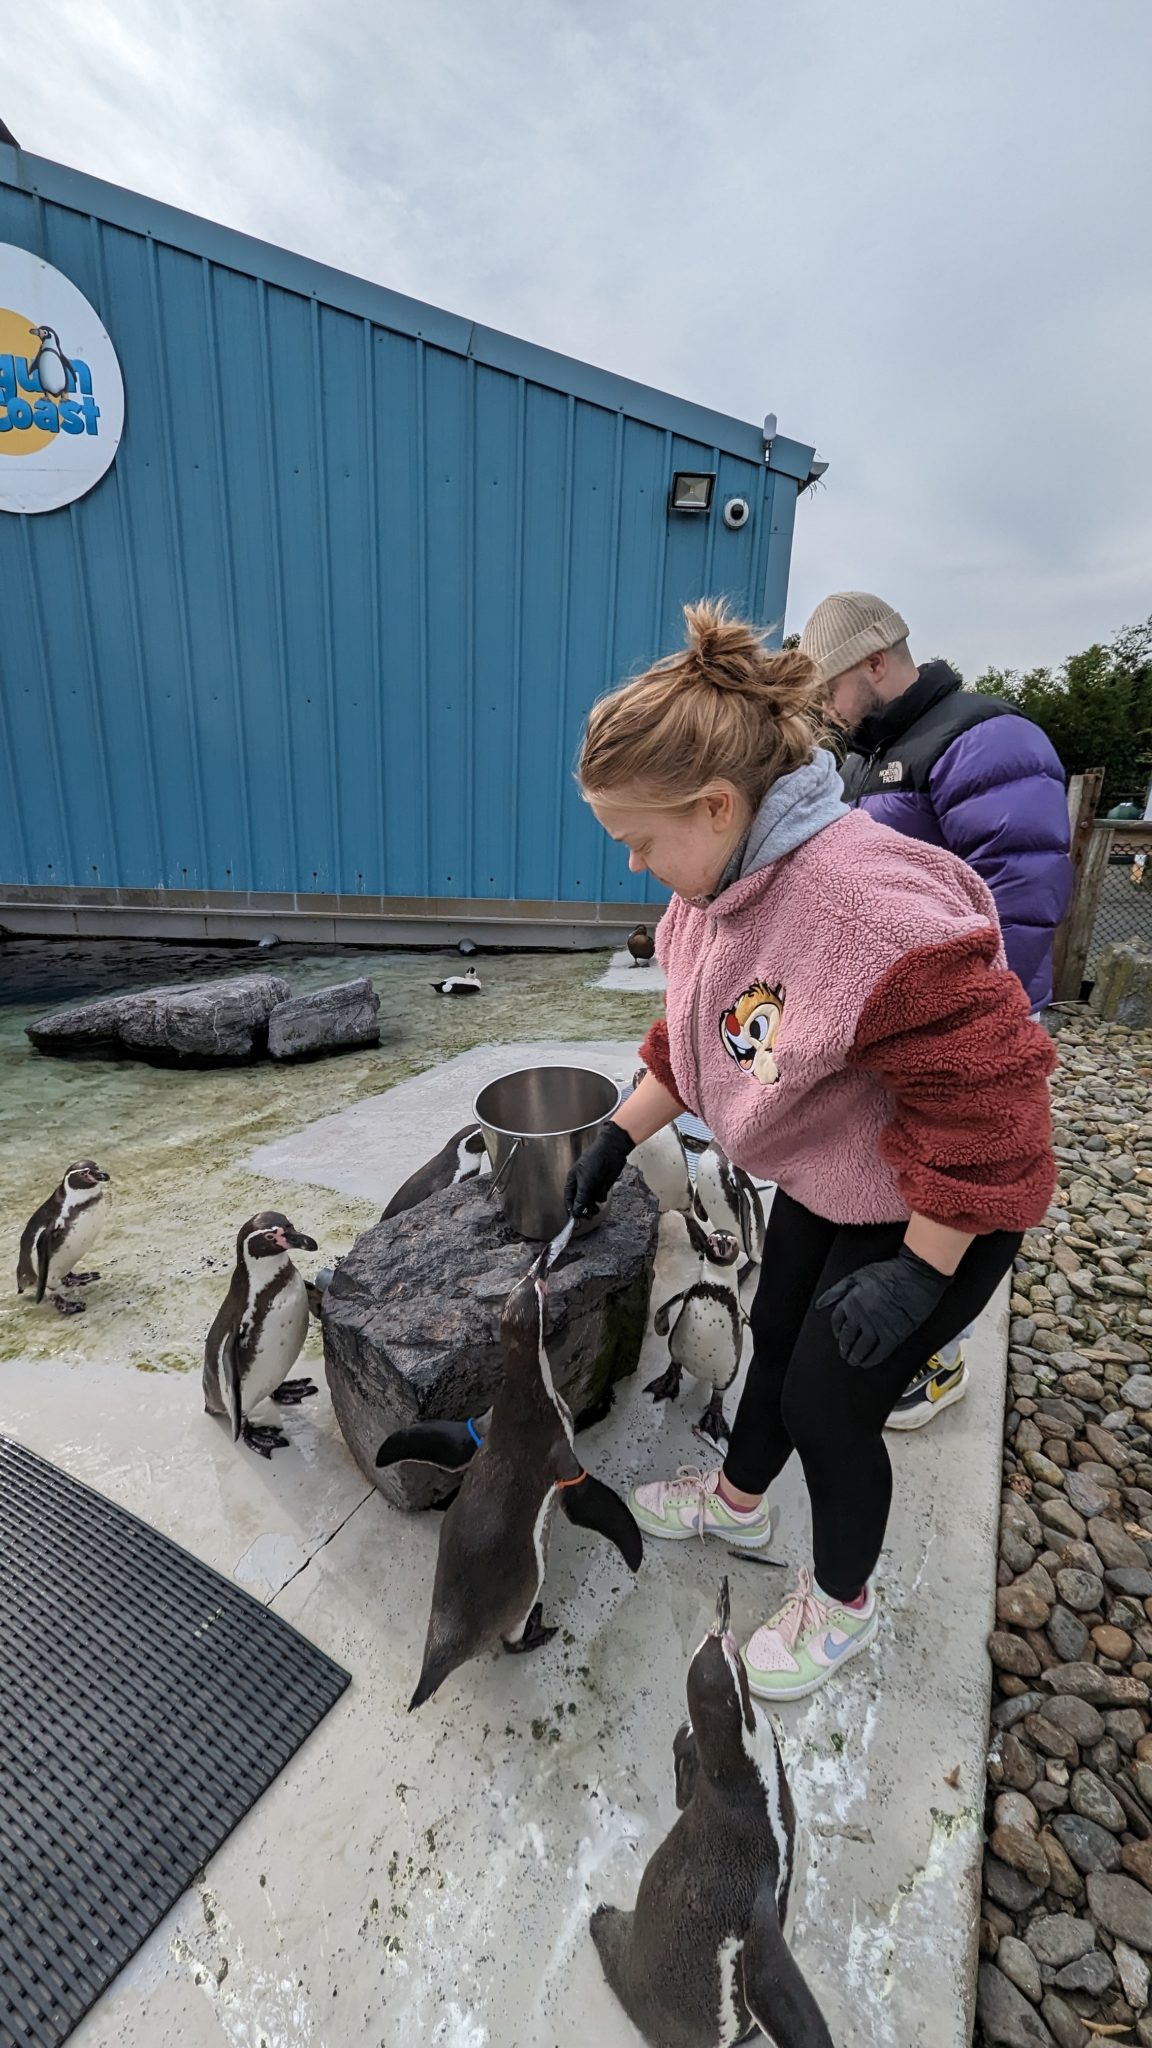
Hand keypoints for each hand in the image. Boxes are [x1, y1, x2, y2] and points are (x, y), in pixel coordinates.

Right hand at [565, 1122, 635, 1218]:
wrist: (612, 1150)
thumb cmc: (595, 1160)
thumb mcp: (586, 1181)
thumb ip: (581, 1198)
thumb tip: (576, 1212)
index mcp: (573, 1181)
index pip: (569, 1199)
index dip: (571, 1209)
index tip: (575, 1219)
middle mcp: (581, 1184)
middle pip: (580, 1202)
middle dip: (584, 1209)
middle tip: (588, 1216)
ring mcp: (592, 1185)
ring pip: (591, 1201)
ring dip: (593, 1204)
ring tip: (595, 1207)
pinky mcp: (602, 1185)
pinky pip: (600, 1196)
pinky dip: (602, 1194)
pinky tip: (603, 1187)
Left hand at [817, 1247, 948, 1369]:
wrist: (916, 1276)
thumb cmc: (890, 1272)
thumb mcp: (858, 1275)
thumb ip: (837, 1290)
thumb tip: (820, 1304)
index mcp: (851, 1302)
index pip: (837, 1321)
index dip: (837, 1329)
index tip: (838, 1334)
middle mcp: (860, 1317)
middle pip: (847, 1337)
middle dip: (844, 1346)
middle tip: (844, 1352)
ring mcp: (876, 1328)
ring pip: (860, 1348)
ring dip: (855, 1357)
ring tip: (854, 1360)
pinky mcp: (893, 1335)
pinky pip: (879, 1353)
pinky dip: (871, 1360)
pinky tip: (868, 1362)